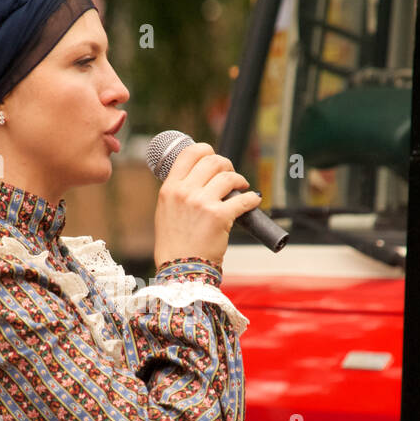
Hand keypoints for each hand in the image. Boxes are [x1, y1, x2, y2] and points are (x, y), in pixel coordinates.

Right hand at [153, 141, 262, 268]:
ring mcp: (202, 203)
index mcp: (170, 188)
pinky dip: (252, 199)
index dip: (206, 150)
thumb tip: (199, 179)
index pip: (189, 153)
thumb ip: (179, 193)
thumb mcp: (166, 212)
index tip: (214, 157)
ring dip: (240, 180)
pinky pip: (243, 199)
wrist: (180, 270)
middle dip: (226, 165)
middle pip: (213, 161)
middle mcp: (184, 192)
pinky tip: (253, 201)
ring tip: (242, 188)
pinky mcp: (219, 216)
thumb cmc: (175, 245)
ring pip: (229, 176)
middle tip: (231, 176)